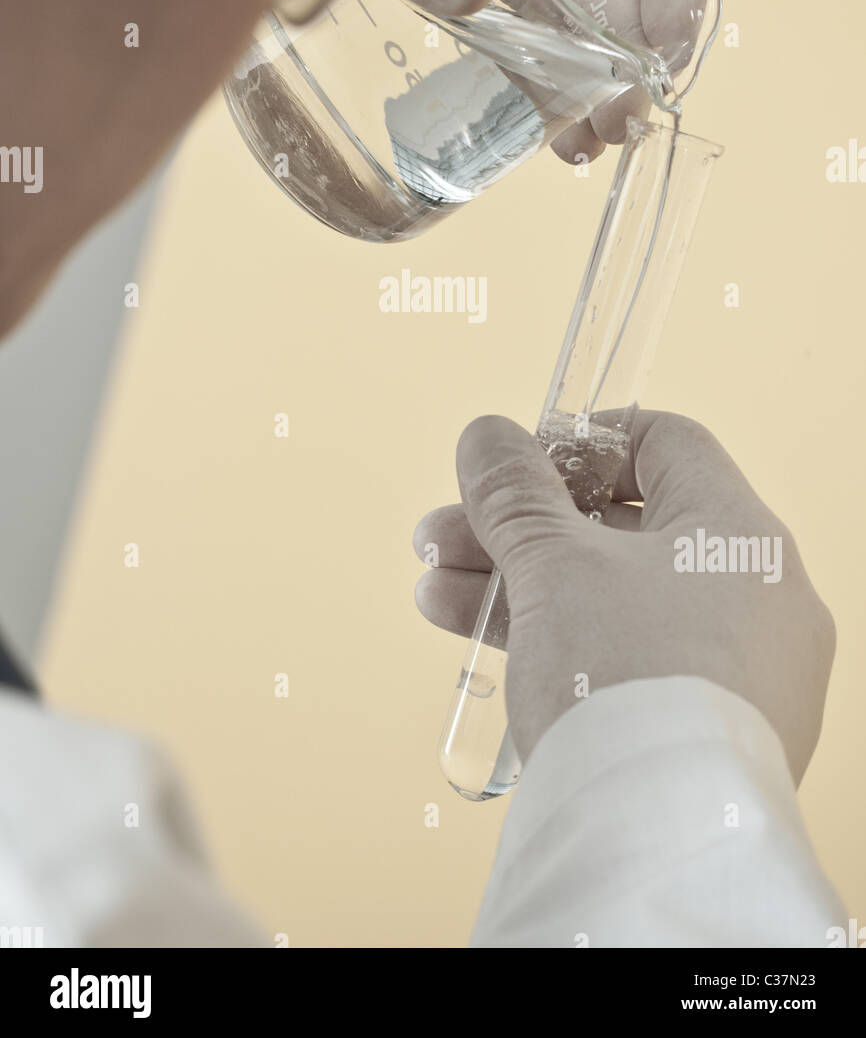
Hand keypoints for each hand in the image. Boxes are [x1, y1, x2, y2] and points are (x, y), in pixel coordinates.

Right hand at [414, 412, 834, 783]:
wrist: (655, 835)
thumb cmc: (623, 676)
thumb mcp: (553, 565)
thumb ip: (514, 492)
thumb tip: (485, 436)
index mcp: (741, 533)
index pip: (668, 445)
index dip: (584, 443)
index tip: (519, 461)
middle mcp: (755, 596)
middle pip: (623, 529)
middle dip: (518, 528)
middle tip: (444, 534)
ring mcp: (738, 669)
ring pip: (615, 599)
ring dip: (519, 584)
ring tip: (435, 592)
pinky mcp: (707, 728)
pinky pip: (629, 659)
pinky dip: (561, 640)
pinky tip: (476, 638)